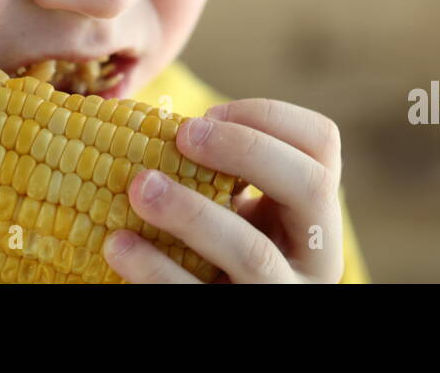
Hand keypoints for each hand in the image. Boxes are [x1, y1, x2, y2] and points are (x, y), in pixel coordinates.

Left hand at [102, 99, 343, 282]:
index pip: (321, 143)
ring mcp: (279, 296)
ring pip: (253, 253)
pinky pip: (196, 298)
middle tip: (183, 134)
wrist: (203, 304)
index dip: (269, 116)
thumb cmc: (210, 254)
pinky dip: (155, 270)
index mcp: (315, 213)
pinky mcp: (233, 326)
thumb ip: (219, 176)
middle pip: (310, 186)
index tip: (208, 114)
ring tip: (140, 188)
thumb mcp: (234, 215)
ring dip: (193, 213)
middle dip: (247, 148)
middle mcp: (316, 258)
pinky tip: (118, 245)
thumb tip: (161, 128)